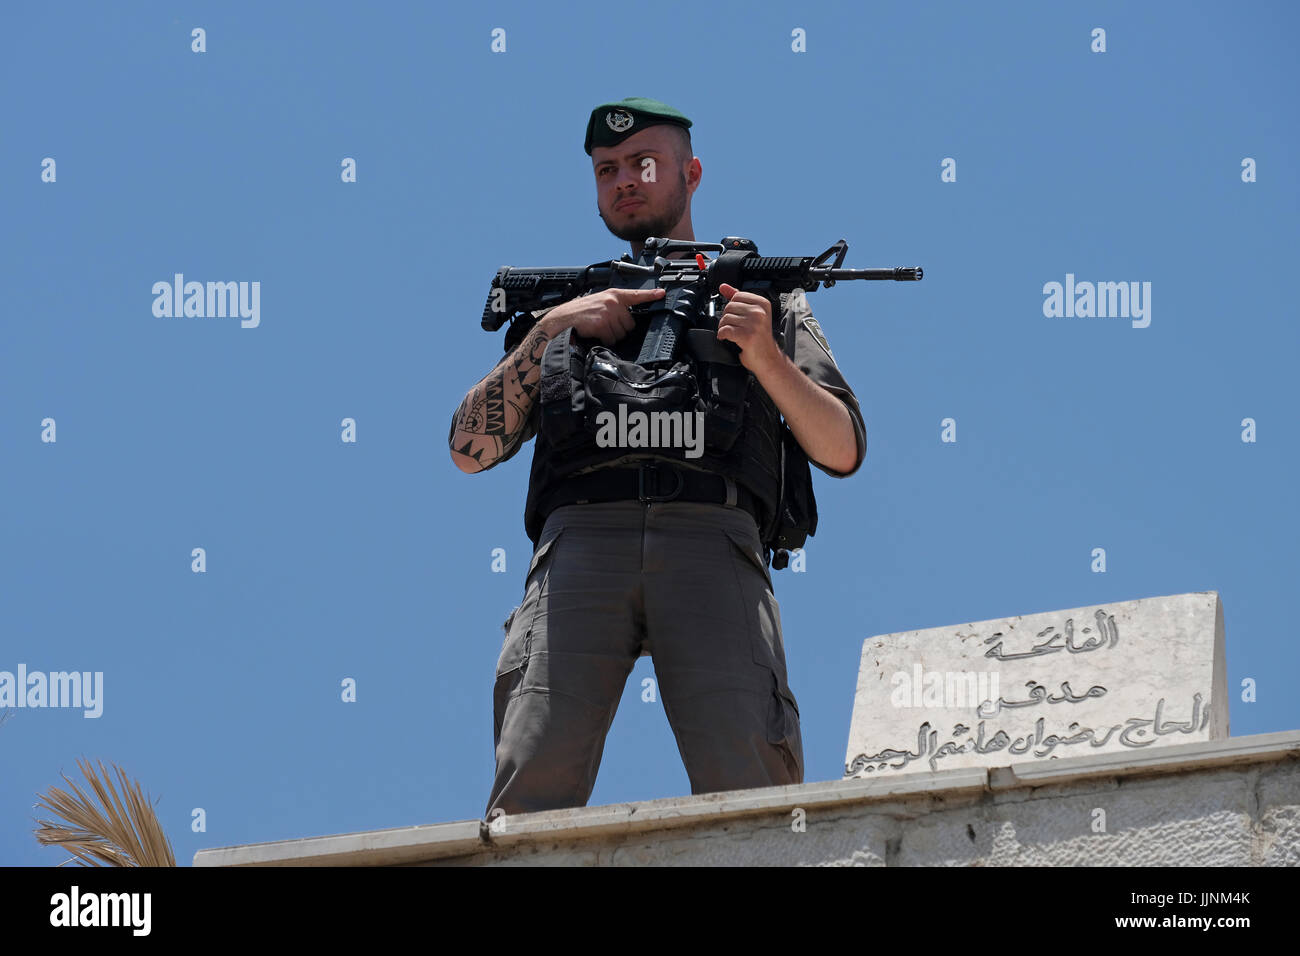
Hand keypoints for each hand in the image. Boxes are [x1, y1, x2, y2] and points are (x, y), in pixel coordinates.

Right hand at [544, 287, 665, 345]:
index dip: (650, 295)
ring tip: (599, 329)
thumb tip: (627, 320)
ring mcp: (608, 313)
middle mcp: (612, 302)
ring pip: (621, 333)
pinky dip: (604, 340)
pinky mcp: (602, 324)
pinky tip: (596, 334)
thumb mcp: (599, 302)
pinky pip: (611, 339)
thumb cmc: (580, 312)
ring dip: (611, 335)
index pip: (635, 295)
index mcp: (613, 295)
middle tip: (606, 325)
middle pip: (630, 323)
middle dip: (620, 328)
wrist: (562, 319)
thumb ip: (615, 306)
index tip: (661, 293)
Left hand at [716, 283, 783, 376]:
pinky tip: (727, 338)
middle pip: (729, 307)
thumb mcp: (752, 315)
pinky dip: (722, 335)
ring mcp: (754, 324)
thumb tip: (724, 287)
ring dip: (724, 328)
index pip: (736, 296)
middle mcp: (760, 312)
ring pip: (725, 319)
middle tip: (734, 327)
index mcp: (762, 304)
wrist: (768, 359)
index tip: (737, 317)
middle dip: (727, 318)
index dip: (732, 308)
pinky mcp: (746, 335)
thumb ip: (738, 299)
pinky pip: (725, 330)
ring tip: (732, 334)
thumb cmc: (760, 339)